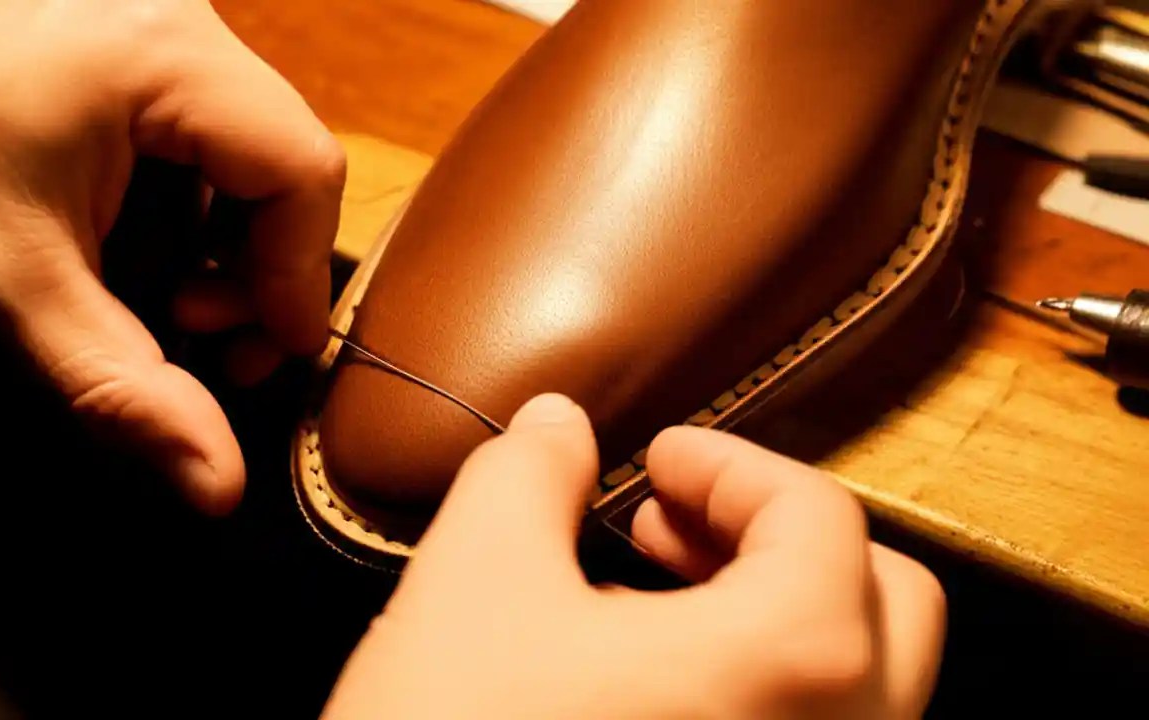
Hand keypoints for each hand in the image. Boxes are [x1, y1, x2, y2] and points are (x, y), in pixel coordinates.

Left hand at [0, 0, 343, 512]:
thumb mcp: (9, 275)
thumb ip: (119, 383)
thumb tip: (218, 484)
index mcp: (165, 55)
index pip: (302, 169)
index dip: (297, 276)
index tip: (263, 356)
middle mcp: (181, 17)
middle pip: (286, 158)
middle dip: (262, 265)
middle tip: (200, 333)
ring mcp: (157, 18)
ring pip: (250, 145)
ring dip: (231, 236)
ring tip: (171, 294)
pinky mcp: (132, 34)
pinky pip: (207, 125)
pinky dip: (195, 197)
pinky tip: (142, 239)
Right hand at [323, 394, 945, 718]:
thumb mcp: (474, 580)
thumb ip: (527, 472)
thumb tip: (558, 425)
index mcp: (794, 661)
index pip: (819, 516)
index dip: (731, 464)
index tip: (656, 460)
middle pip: (880, 601)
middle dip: (775, 540)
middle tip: (668, 525)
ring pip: (851, 687)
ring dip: (768, 615)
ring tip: (643, 604)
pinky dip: (752, 692)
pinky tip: (640, 690)